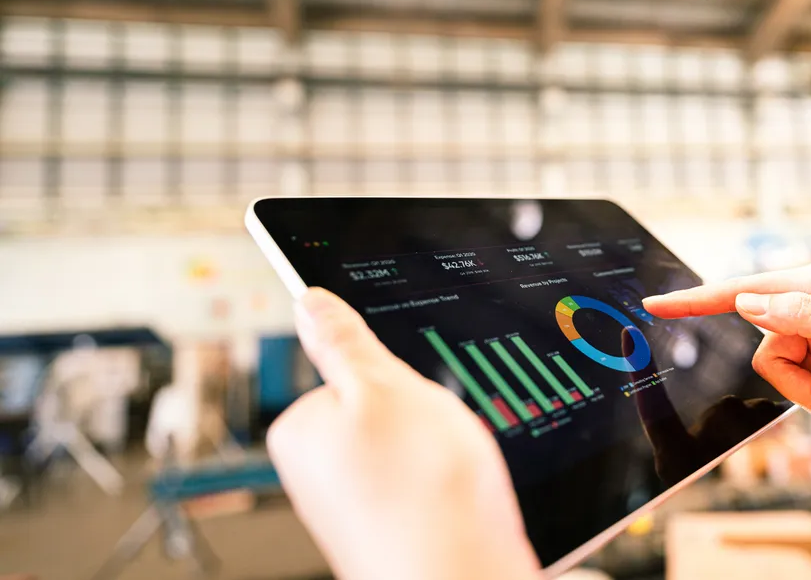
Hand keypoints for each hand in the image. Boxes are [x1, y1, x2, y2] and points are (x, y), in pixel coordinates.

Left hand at [267, 288, 539, 579]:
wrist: (463, 579)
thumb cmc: (422, 496)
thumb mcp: (385, 386)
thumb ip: (345, 341)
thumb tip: (310, 303)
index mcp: (301, 429)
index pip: (343, 369)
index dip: (390, 371)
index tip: (414, 388)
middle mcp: (318, 474)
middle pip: (380, 407)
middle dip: (420, 410)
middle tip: (438, 429)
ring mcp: (357, 506)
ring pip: (411, 446)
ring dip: (441, 448)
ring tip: (452, 468)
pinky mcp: (394, 530)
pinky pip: (427, 484)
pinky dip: (450, 483)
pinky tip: (460, 496)